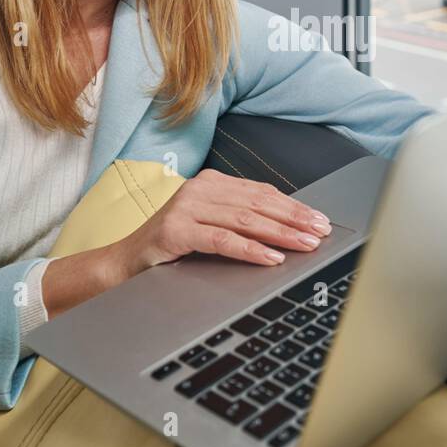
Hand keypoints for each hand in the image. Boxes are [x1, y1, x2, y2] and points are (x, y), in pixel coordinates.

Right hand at [123, 169, 331, 268]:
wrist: (125, 262)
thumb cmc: (172, 246)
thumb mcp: (210, 226)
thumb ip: (240, 222)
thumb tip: (289, 229)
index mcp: (211, 183)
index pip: (262, 193)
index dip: (294, 207)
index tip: (319, 220)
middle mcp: (199, 189)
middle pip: (258, 204)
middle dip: (294, 219)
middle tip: (320, 232)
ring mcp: (186, 208)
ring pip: (245, 220)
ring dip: (281, 233)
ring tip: (305, 244)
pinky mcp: (176, 231)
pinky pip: (222, 240)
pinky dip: (250, 249)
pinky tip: (271, 257)